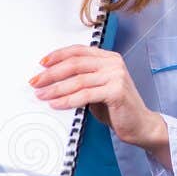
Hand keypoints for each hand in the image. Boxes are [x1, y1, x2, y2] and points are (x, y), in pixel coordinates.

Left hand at [31, 46, 169, 159]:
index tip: (42, 64)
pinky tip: (56, 104)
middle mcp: (113, 63)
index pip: (78, 50)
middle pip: (75, 64)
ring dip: (56, 89)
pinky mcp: (116, 91)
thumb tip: (51, 80)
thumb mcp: (97, 89)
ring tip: (42, 95)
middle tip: (36, 82)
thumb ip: (81, 80)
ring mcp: (116, 76)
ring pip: (78, 80)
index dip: (58, 55)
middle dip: (51, 74)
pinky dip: (68, 100)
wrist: (140, 125)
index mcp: (108, 58)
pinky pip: (85, 95)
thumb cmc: (117, 108)